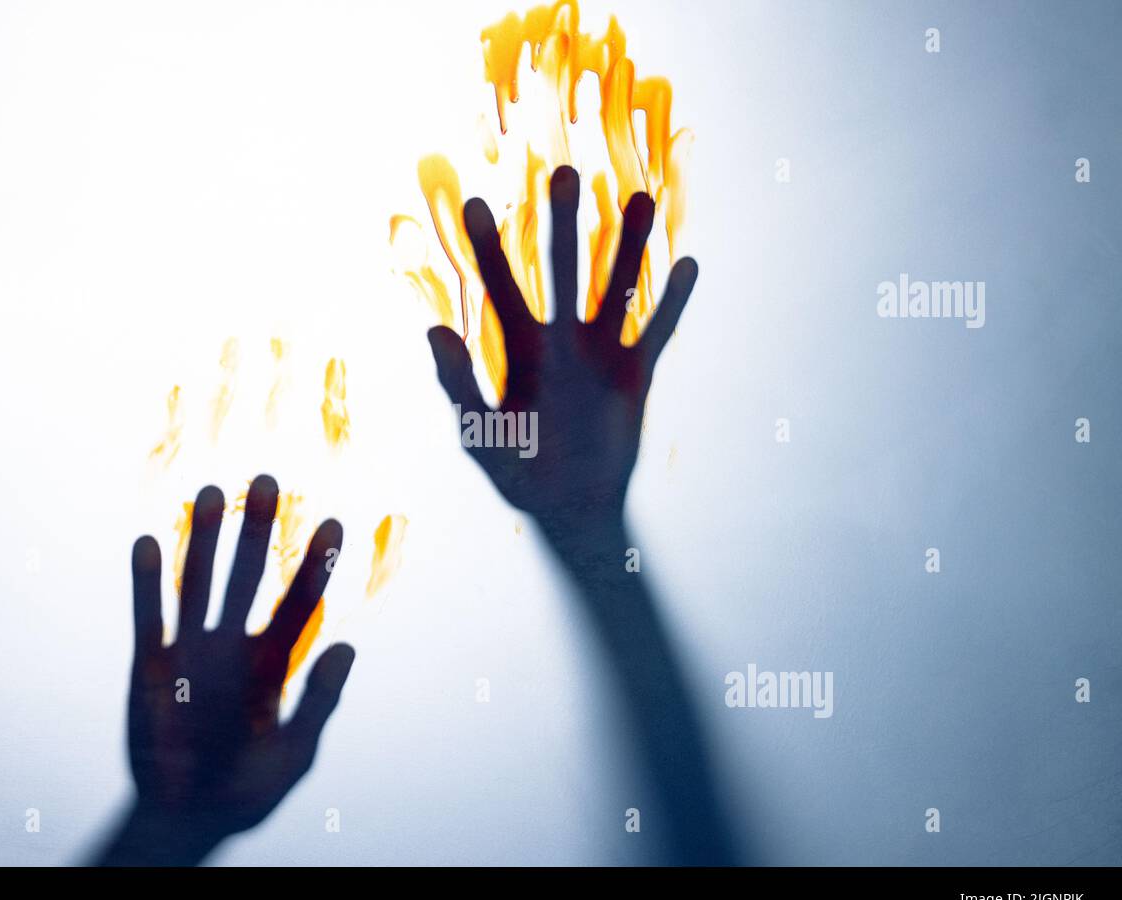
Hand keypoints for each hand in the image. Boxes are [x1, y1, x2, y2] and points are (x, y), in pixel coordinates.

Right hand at [108, 475, 353, 863]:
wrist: (188, 815)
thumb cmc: (249, 784)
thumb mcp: (294, 751)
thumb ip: (319, 701)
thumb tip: (348, 647)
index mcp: (274, 658)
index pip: (300, 600)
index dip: (315, 563)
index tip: (334, 523)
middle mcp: (233, 642)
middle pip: (246, 575)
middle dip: (256, 531)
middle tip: (267, 481)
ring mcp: (191, 650)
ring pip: (197, 582)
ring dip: (202, 540)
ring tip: (210, 494)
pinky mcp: (150, 666)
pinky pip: (149, 617)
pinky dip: (148, 581)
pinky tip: (148, 540)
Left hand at [427, 165, 696, 534]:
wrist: (570, 505)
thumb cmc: (517, 470)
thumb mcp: (481, 434)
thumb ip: (458, 386)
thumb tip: (433, 332)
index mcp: (519, 346)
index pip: (501, 284)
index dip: (489, 246)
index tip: (476, 201)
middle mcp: (561, 336)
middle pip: (563, 269)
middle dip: (562, 224)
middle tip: (563, 172)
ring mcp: (601, 350)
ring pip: (616, 286)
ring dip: (627, 245)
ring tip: (640, 198)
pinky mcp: (636, 372)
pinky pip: (657, 330)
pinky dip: (672, 300)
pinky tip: (687, 263)